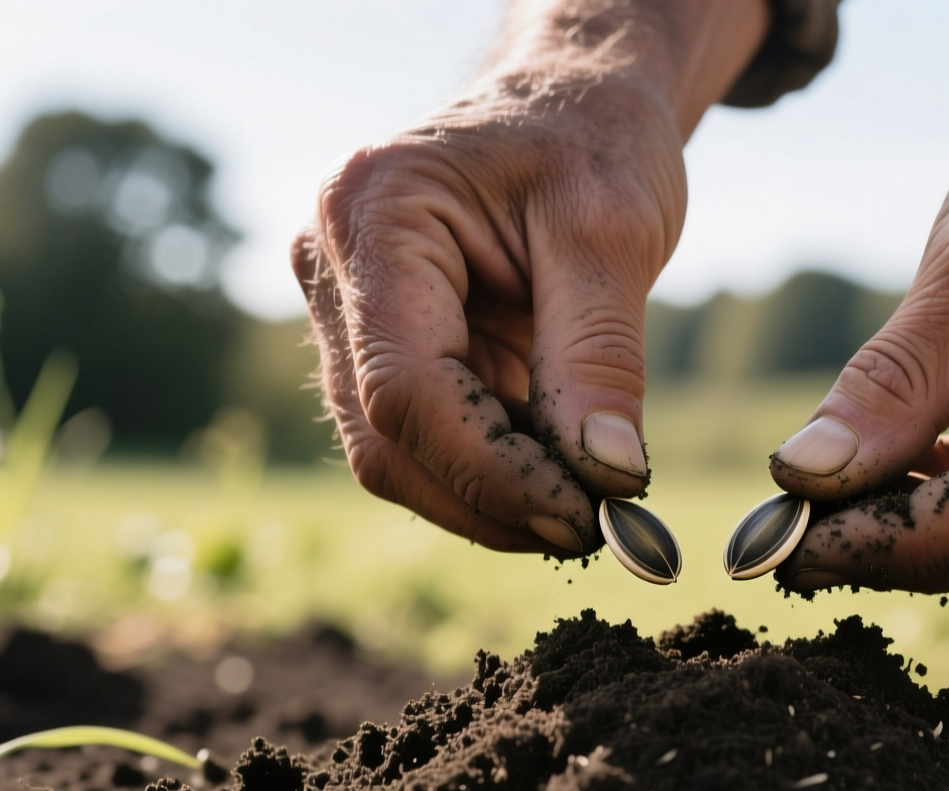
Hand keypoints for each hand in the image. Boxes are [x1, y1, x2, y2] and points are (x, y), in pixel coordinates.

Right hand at [293, 0, 765, 554]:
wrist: (572, 102)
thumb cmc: (592, 139)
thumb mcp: (614, 230)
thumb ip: (600, 355)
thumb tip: (604, 479)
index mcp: (373, 213)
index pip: (405, 385)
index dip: (492, 469)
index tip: (585, 514)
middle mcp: (334, 268)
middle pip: (384, 435)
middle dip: (490, 499)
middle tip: (594, 530)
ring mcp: (348, 311)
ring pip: (393, 453)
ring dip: (489, 499)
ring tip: (586, 509)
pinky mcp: (381, 346)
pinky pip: (424, 438)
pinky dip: (492, 472)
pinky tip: (558, 477)